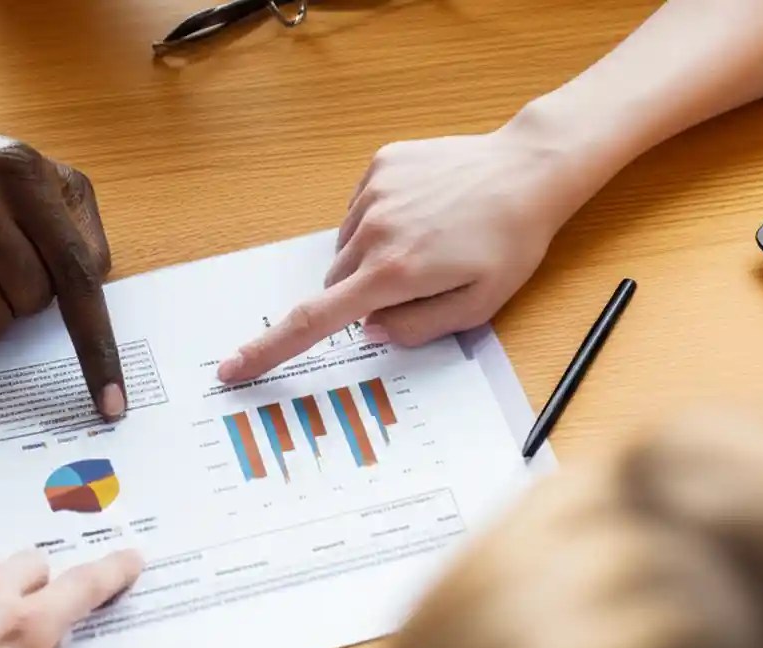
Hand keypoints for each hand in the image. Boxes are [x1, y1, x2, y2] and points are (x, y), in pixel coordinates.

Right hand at [218, 126, 583, 382]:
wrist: (529, 170)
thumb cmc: (511, 243)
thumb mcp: (478, 307)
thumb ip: (418, 328)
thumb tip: (370, 330)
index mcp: (394, 273)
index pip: (315, 320)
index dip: (269, 348)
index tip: (232, 367)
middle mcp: (374, 231)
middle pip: (336, 282)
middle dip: (360, 294)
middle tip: (413, 284)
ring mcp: (374, 194)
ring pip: (347, 246)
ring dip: (371, 256)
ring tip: (427, 241)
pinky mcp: (380, 166)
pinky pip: (360, 209)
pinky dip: (380, 220)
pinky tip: (424, 212)